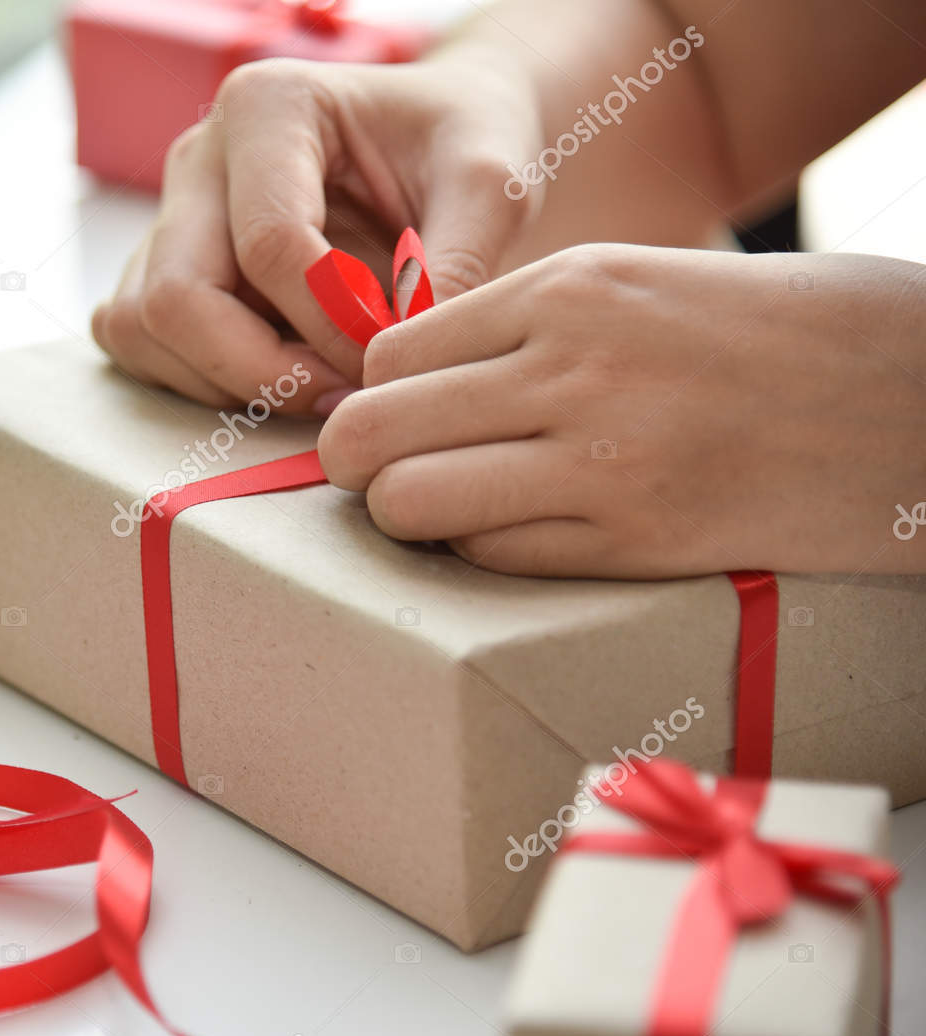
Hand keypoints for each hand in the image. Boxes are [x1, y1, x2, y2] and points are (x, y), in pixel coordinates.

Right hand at [91, 54, 544, 412]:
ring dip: (227, 382)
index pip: (269, 244)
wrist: (434, 143)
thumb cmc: (458, 146)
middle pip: (177, 295)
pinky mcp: (157, 269)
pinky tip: (279, 374)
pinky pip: (140, 345)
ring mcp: (168, 216)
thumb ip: (455, 264)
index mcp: (269, 108)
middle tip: (340, 398)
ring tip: (317, 384)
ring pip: (142, 328)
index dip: (330, 325)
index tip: (388, 360)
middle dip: (259, 370)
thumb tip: (397, 360)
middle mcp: (198, 159)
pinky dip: (201, 380)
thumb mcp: (488, 185)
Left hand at [317, 243, 925, 577]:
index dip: (375, 395)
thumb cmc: (769, 334)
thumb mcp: (640, 283)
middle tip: (386, 474)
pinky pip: (492, 559)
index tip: (395, 417)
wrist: (918, 396)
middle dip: (359, 463)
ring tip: (452, 509)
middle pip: (369, 434)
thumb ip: (525, 324)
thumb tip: (408, 379)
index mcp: (570, 290)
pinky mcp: (636, 544)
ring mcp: (602, 463)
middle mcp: (572, 370)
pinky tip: (528, 532)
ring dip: (412, 517)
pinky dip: (485, 553)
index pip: (387, 355)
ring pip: (410, 506)